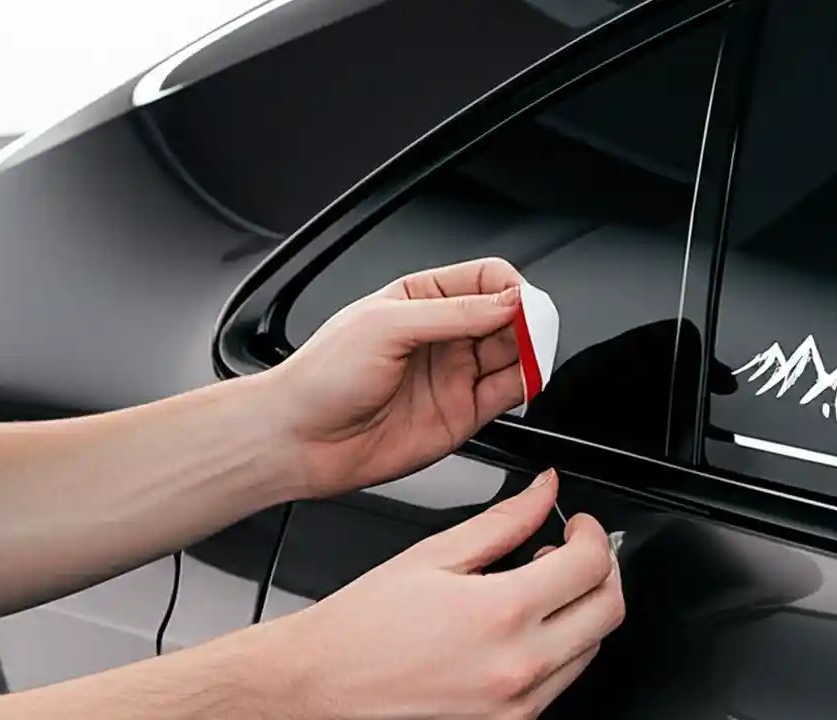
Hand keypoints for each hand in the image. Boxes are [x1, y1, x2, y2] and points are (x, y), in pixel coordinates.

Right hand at [256, 469, 624, 718]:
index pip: (592, 564)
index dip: (593, 533)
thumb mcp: (433, 555)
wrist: (320, 684)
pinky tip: (519, 629)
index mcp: (501, 614)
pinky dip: (556, 649)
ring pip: (590, 649)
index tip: (578, 525)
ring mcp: (516, 706)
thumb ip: (503, 521)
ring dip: (579, 611)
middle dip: (601, 570)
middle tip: (571, 551)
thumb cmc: (363, 625)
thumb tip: (544, 490)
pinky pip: (559, 683)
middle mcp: (517, 667)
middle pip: (609, 610)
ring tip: (533, 589)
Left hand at [266, 258, 525, 496]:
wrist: (301, 440)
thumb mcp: (386, 326)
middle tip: (536, 329)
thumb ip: (453, 314)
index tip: (521, 303)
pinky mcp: (463, 414)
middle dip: (527, 319)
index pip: (485, 279)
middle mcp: (443, 335)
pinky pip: (508, 393)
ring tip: (534, 353)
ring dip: (531, 351)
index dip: (510, 288)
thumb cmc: (322, 377)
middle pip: (507, 316)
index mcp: (421, 299)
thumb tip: (507, 302)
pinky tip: (529, 377)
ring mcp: (455, 374)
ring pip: (513, 353)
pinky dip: (527, 384)